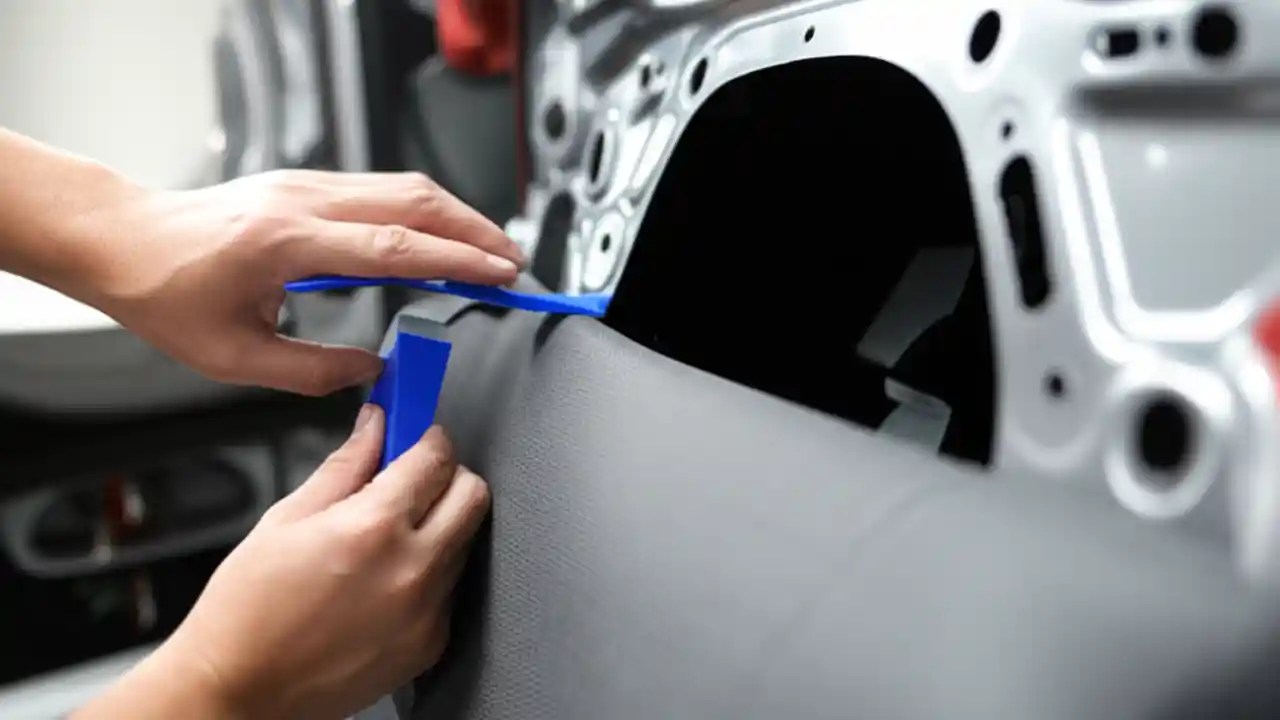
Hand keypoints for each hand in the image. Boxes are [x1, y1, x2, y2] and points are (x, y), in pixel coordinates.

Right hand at [75, 406, 489, 719]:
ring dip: (440, 525)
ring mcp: (426, 612)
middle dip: (447, 476)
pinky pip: (450, 589)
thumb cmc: (247, 610)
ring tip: (386, 537)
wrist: (238, 690)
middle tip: (412, 479)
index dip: (427, 437)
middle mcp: (411, 570)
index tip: (418, 435)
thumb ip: (345, 465)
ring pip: (465, 541)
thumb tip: (375, 426)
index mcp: (372, 528)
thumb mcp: (287, 519)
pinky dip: (430, 573)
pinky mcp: (430, 644)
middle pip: (472, 495)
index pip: (435, 458)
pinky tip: (386, 579)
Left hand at [83, 169, 524, 394]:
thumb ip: (311, 371)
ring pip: (402, 187)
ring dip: (455, 216)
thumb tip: (371, 373)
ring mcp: (305, 185)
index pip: (394, 247)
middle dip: (475, 232)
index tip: (501, 275)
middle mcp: (302, 201)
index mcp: (286, 242)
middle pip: (414, 202)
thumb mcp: (233, 357)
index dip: (456, 261)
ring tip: (490, 251)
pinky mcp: (305, 185)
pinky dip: (424, 211)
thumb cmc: (165, 293)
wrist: (123, 239)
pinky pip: (380, 188)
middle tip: (514, 264)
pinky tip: (441, 235)